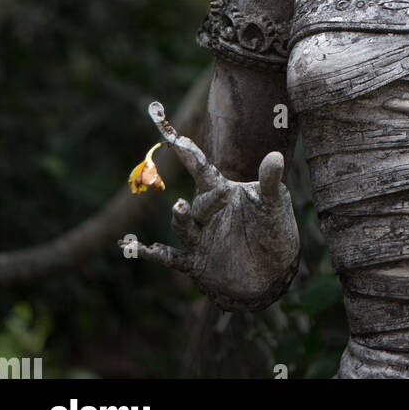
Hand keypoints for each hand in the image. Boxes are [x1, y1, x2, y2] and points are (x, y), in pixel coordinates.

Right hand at [119, 102, 299, 311]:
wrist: (270, 273)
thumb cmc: (272, 230)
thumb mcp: (274, 205)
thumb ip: (270, 183)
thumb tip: (275, 156)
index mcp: (221, 192)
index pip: (201, 169)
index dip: (186, 153)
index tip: (174, 136)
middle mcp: (206, 214)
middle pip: (199, 203)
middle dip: (209, 200)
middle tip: (225, 194)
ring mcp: (200, 239)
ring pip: (184, 227)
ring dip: (180, 219)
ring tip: (179, 208)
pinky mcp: (197, 264)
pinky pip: (171, 258)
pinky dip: (152, 253)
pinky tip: (133, 247)